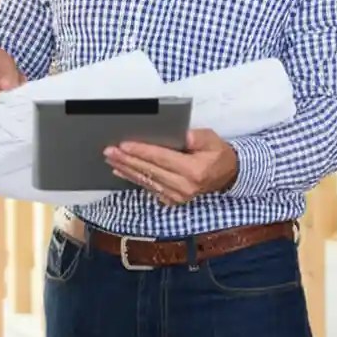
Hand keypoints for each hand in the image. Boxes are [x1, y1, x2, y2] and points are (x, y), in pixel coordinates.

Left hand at [104, 129, 237, 205]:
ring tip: (111, 159)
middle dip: (127, 160)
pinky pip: (149, 188)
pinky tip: (121, 171)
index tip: (124, 145)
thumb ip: (198, 137)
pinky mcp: (172, 200)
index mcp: (193, 171)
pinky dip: (134, 179)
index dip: (141, 151)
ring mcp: (177, 196)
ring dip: (126, 169)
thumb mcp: (213, 140)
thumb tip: (184, 136)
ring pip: (146, 181)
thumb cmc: (217, 154)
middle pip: (149, 170)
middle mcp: (184, 187)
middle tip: (109, 151)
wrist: (227, 176)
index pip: (161, 158)